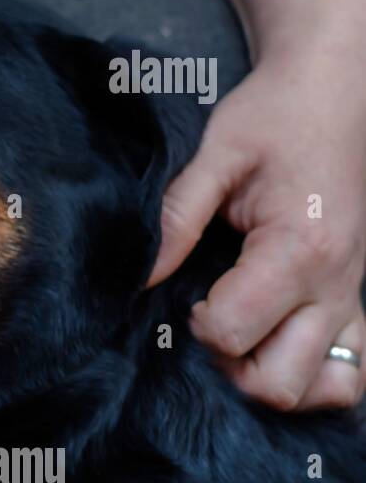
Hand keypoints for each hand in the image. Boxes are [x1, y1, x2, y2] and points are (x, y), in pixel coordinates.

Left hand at [149, 45, 365, 410]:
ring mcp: (353, 298)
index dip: (196, 325)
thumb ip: (175, 217)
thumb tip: (138, 275)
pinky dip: (309, 374)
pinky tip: (271, 346)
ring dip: (270, 377)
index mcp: (301, 248)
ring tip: (239, 337)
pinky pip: (348, 371)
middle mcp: (336, 285)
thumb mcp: (215, 154)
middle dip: (230, 367)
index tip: (184, 296)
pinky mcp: (356, 300)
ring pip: (323, 389)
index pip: (234, 331)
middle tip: (205, 323)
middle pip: (279, 383)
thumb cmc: (275, 117)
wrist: (334, 93)